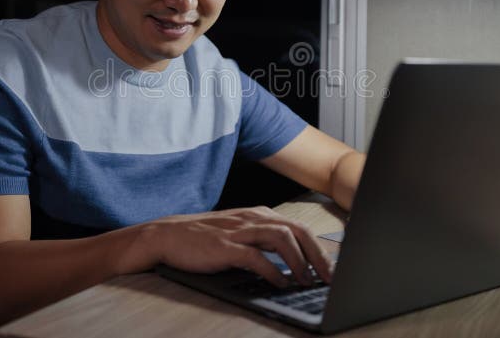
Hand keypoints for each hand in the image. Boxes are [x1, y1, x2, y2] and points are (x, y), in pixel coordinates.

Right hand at [148, 206, 333, 287]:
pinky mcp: (224, 247)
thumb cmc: (203, 238)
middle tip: (330, 277)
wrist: (166, 235)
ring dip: (299, 261)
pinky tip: (281, 283)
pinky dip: (272, 271)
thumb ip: (263, 241)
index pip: (298, 228)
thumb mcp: (239, 233)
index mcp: (258, 214)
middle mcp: (252, 218)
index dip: (319, 248)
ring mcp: (238, 231)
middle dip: (318, 255)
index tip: (332, 268)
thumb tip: (293, 260)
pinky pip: (255, 256)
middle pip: (296, 231)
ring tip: (307, 280)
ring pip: (281, 238)